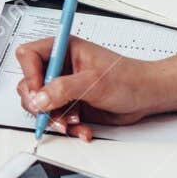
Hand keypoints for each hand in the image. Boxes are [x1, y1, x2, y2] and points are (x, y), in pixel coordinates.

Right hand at [15, 37, 176, 140]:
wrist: (147, 96)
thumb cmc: (129, 78)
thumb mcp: (94, 82)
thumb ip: (63, 89)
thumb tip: (39, 98)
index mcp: (64, 49)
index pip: (29, 55)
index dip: (30, 75)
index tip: (39, 93)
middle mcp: (61, 67)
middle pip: (30, 84)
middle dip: (40, 103)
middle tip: (51, 113)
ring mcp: (64, 87)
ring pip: (41, 105)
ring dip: (55, 118)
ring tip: (72, 123)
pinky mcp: (71, 104)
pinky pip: (57, 118)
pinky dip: (68, 127)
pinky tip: (82, 128)